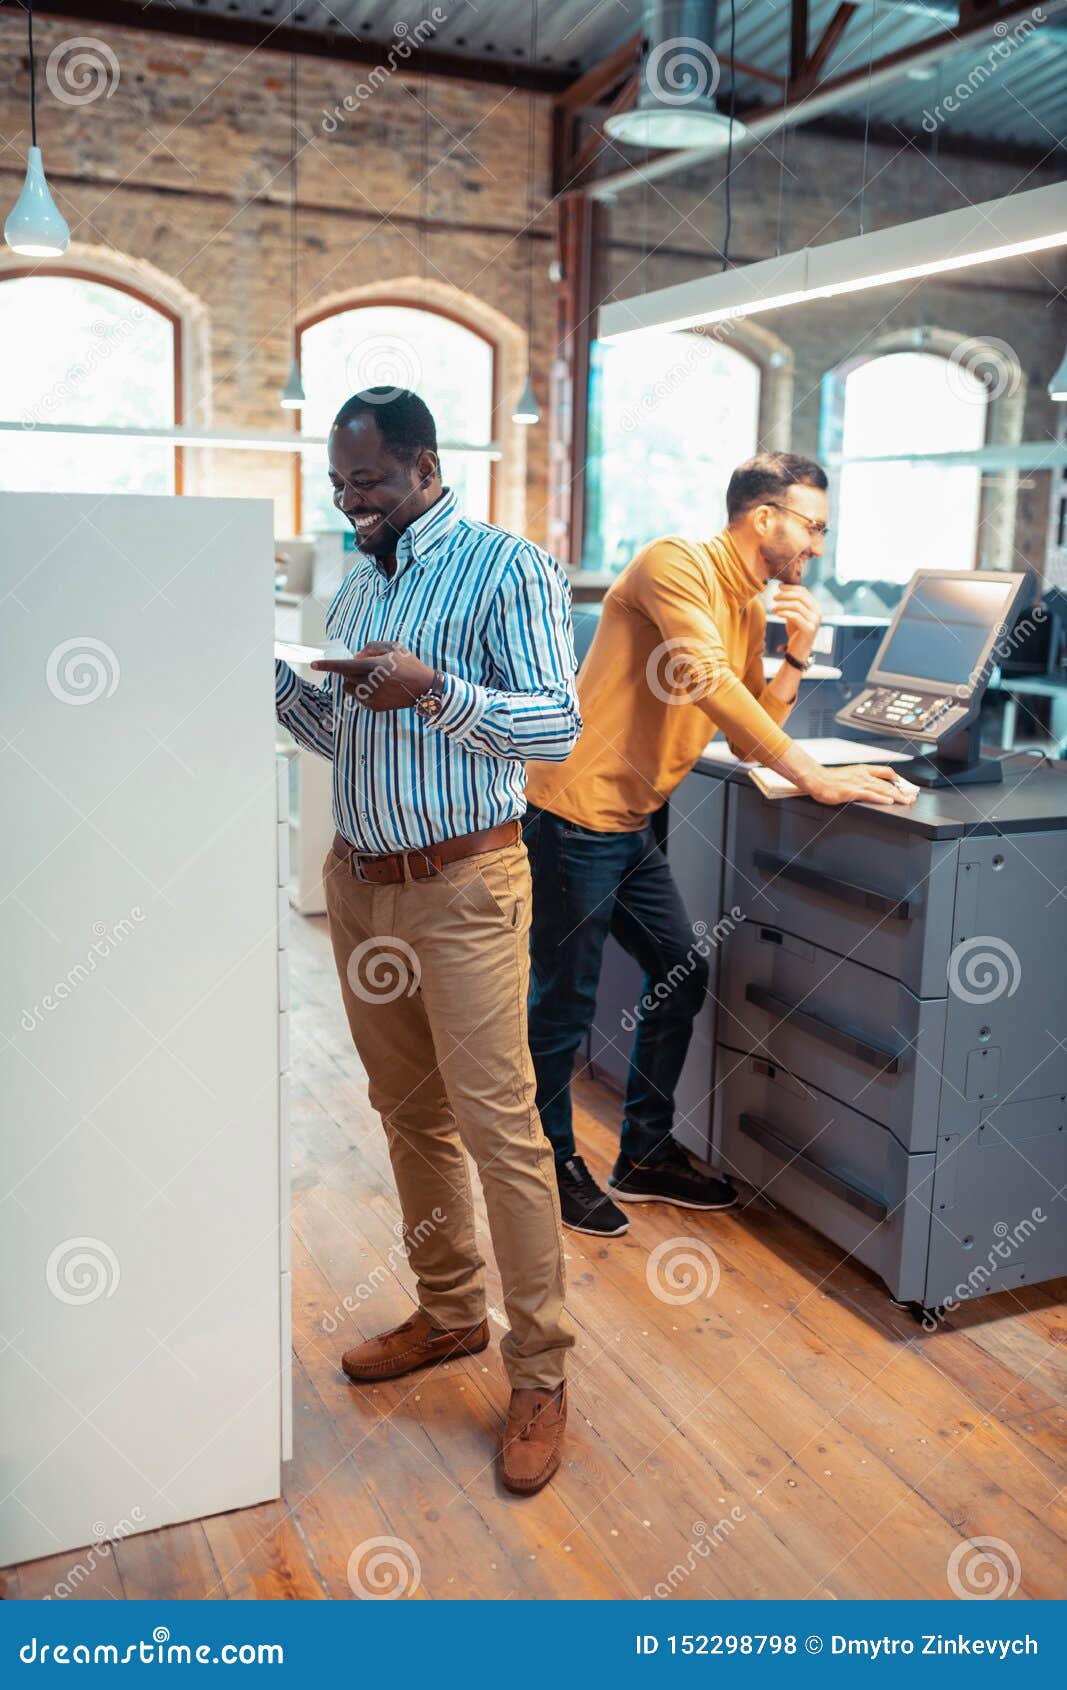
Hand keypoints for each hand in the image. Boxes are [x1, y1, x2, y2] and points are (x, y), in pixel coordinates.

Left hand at [311, 641, 437, 710]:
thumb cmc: (408, 664)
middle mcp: (370, 682)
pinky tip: (380, 689)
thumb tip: (355, 656)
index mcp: (374, 666)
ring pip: (349, 688)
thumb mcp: (393, 647)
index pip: (344, 665)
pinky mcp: (374, 707)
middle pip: (345, 676)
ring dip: (354, 682)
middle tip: (364, 668)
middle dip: (348, 671)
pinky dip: (364, 692)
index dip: (327, 665)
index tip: (313, 664)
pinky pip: (359, 698)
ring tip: (373, 679)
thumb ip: (371, 647)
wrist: (423, 688)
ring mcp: (371, 697)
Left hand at [774, 584, 821, 661]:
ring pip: (797, 605)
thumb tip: (783, 588)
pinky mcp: (809, 629)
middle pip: (801, 596)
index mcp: (816, 607)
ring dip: (782, 604)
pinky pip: (795, 616)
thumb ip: (793, 603)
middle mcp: (818, 612)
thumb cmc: (795, 632)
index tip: (779, 587)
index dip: (791, 587)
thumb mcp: (795, 614)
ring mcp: (815, 621)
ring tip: (773, 608)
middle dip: (785, 595)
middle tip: (774, 597)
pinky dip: (784, 613)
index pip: (804, 591)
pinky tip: (777, 614)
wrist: (798, 651)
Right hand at [808, 766, 917, 806]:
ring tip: (906, 800)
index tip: (904, 785)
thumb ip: (858, 778)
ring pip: (882, 789)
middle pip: (888, 782)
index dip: (897, 778)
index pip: (885, 772)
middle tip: (912, 796)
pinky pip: (870, 795)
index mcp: (862, 769)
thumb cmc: (827, 779)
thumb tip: (867, 784)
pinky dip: (881, 798)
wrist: (815, 779)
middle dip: (902, 790)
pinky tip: (889, 802)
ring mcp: (858, 783)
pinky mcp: (852, 792)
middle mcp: (863, 775)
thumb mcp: (847, 774)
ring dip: (897, 795)